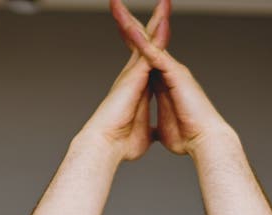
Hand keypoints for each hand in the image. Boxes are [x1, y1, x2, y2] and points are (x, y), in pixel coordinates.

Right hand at [82, 0, 170, 161]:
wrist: (106, 144)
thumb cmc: (120, 143)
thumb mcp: (143, 133)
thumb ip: (148, 128)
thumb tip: (154, 134)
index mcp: (138, 89)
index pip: (151, 65)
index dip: (157, 50)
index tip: (164, 37)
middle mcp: (134, 77)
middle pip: (147, 45)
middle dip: (155, 26)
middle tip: (163, 6)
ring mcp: (133, 74)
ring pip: (146, 41)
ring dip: (156, 21)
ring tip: (165, 3)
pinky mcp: (134, 75)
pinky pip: (148, 49)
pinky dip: (155, 36)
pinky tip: (163, 21)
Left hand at [110, 0, 230, 155]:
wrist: (205, 141)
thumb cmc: (189, 137)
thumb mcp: (165, 127)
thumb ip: (158, 122)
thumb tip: (153, 131)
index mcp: (163, 82)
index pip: (143, 59)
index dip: (131, 44)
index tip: (118, 30)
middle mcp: (168, 71)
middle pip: (145, 43)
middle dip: (129, 24)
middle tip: (114, 4)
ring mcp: (172, 70)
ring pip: (149, 42)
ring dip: (132, 25)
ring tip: (117, 7)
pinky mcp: (175, 74)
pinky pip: (155, 54)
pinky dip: (143, 43)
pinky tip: (130, 30)